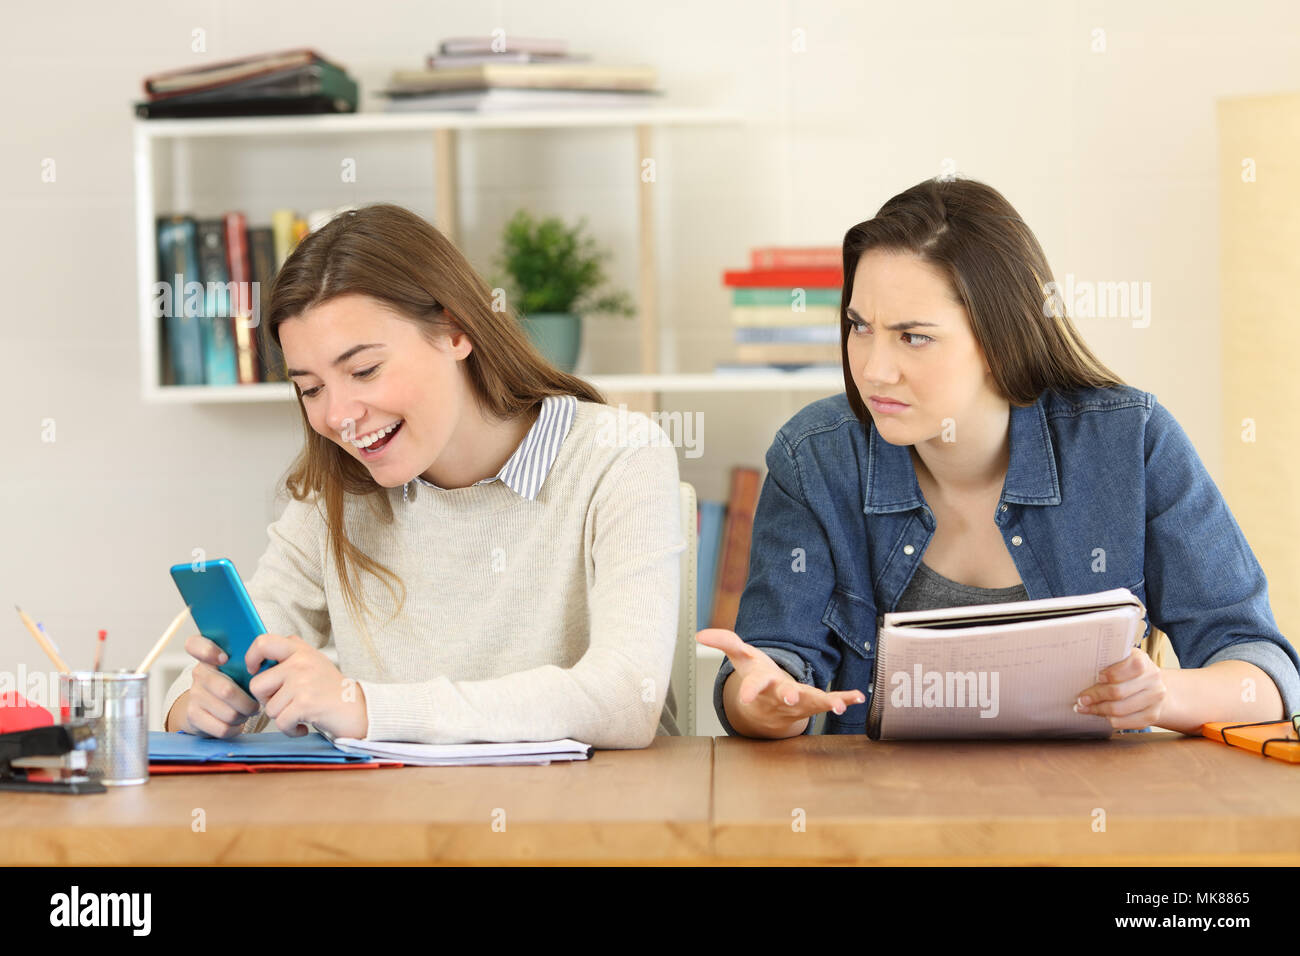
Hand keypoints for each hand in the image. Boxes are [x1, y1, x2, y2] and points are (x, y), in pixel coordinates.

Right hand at [174, 633, 259, 737]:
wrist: (210, 709)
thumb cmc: (235, 683)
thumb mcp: (241, 667)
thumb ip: (252, 658)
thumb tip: (271, 661)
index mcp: (211, 656)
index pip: (195, 644)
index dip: (208, 650)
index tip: (224, 658)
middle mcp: (199, 674)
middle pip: (226, 691)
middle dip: (248, 702)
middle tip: (256, 704)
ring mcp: (194, 695)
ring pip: (228, 712)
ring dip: (243, 715)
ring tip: (247, 712)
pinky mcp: (193, 716)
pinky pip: (222, 728)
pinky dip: (235, 728)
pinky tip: (237, 722)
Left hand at [245, 633, 367, 738]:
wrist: (358, 708)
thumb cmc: (331, 689)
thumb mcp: (313, 661)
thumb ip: (290, 655)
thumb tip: (259, 662)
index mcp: (300, 651)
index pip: (263, 642)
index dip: (251, 657)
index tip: (254, 670)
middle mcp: (300, 663)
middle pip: (257, 684)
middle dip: (266, 700)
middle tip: (284, 702)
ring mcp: (302, 682)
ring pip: (269, 708)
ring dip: (282, 717)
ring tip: (299, 713)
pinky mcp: (304, 704)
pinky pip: (280, 722)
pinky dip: (290, 730)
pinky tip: (301, 726)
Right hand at [696, 628, 865, 737]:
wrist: (769, 711)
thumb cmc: (757, 679)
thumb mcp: (741, 658)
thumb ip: (724, 642)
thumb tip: (700, 634)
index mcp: (760, 685)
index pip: (752, 687)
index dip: (747, 690)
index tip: (744, 696)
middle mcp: (779, 696)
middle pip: (783, 697)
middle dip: (788, 696)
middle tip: (791, 696)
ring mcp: (798, 703)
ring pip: (810, 704)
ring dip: (825, 703)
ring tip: (839, 704)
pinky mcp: (814, 704)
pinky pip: (830, 702)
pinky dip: (845, 699)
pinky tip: (859, 696)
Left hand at [1074, 646, 1168, 729]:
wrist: (1151, 687)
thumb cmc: (1126, 671)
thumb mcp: (1120, 661)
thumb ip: (1106, 663)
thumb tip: (1081, 672)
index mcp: (1142, 660)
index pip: (1131, 666)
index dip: (1112, 674)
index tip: (1097, 678)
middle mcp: (1153, 678)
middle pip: (1119, 692)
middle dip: (1096, 696)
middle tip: (1081, 699)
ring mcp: (1155, 698)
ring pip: (1121, 709)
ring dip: (1098, 710)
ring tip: (1085, 708)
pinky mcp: (1153, 715)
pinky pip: (1127, 722)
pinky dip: (1110, 720)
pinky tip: (1101, 715)